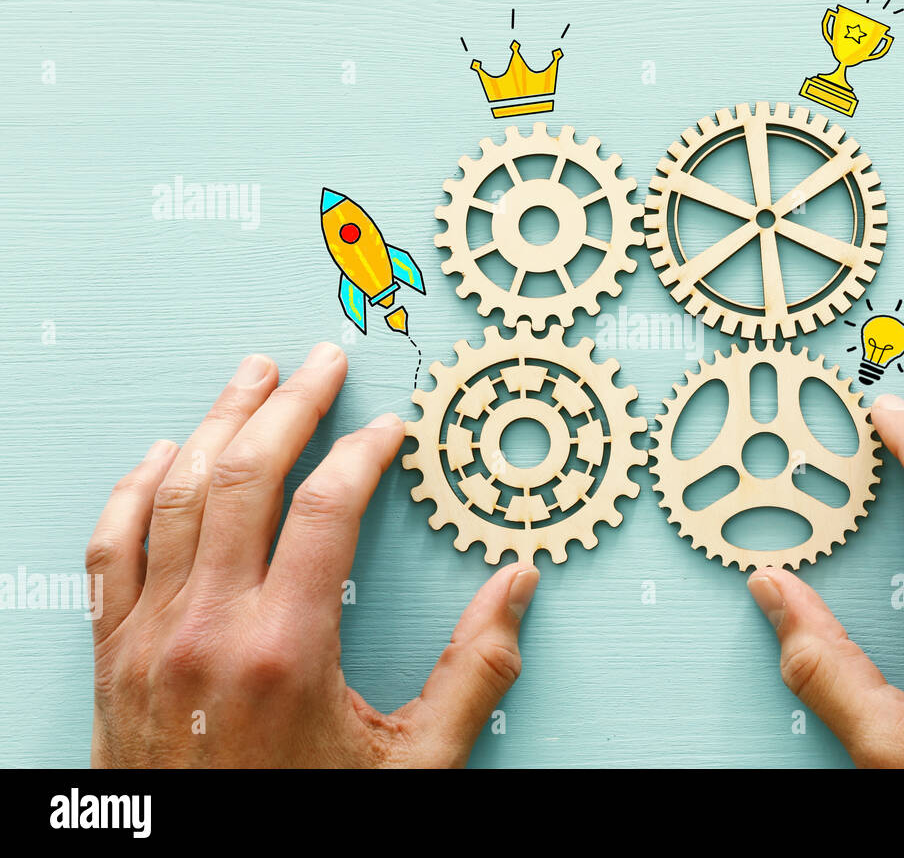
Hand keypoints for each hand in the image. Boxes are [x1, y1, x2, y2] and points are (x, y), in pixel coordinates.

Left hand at [86, 343, 538, 766]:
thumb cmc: (306, 820)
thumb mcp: (415, 766)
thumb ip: (475, 673)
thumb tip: (519, 588)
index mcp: (285, 652)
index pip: (324, 509)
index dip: (362, 453)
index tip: (388, 429)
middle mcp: (207, 632)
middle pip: (245, 478)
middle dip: (290, 407)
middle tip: (322, 363)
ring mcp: (149, 640)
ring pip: (175, 497)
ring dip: (216, 424)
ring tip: (252, 376)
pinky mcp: (114, 657)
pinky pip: (112, 549)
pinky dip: (135, 490)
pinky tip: (163, 455)